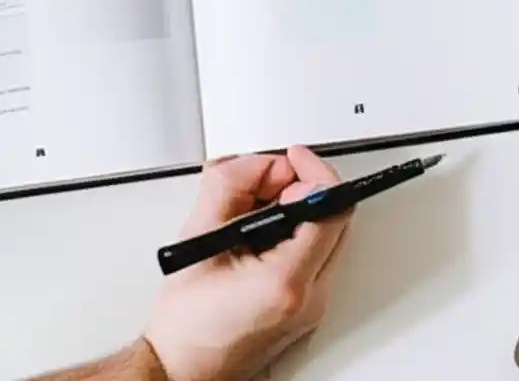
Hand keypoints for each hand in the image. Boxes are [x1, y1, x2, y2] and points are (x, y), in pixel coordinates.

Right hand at [144, 146, 352, 380]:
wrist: (182, 370)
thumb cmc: (184, 326)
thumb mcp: (198, 241)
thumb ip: (229, 189)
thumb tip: (258, 163)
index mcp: (286, 281)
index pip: (331, 209)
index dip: (314, 173)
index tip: (295, 158)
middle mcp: (312, 297)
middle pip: (336, 219)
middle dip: (304, 190)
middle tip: (269, 184)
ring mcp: (315, 306)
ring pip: (329, 236)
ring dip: (300, 213)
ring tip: (257, 213)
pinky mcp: (310, 309)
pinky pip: (318, 258)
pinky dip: (297, 237)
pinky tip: (262, 238)